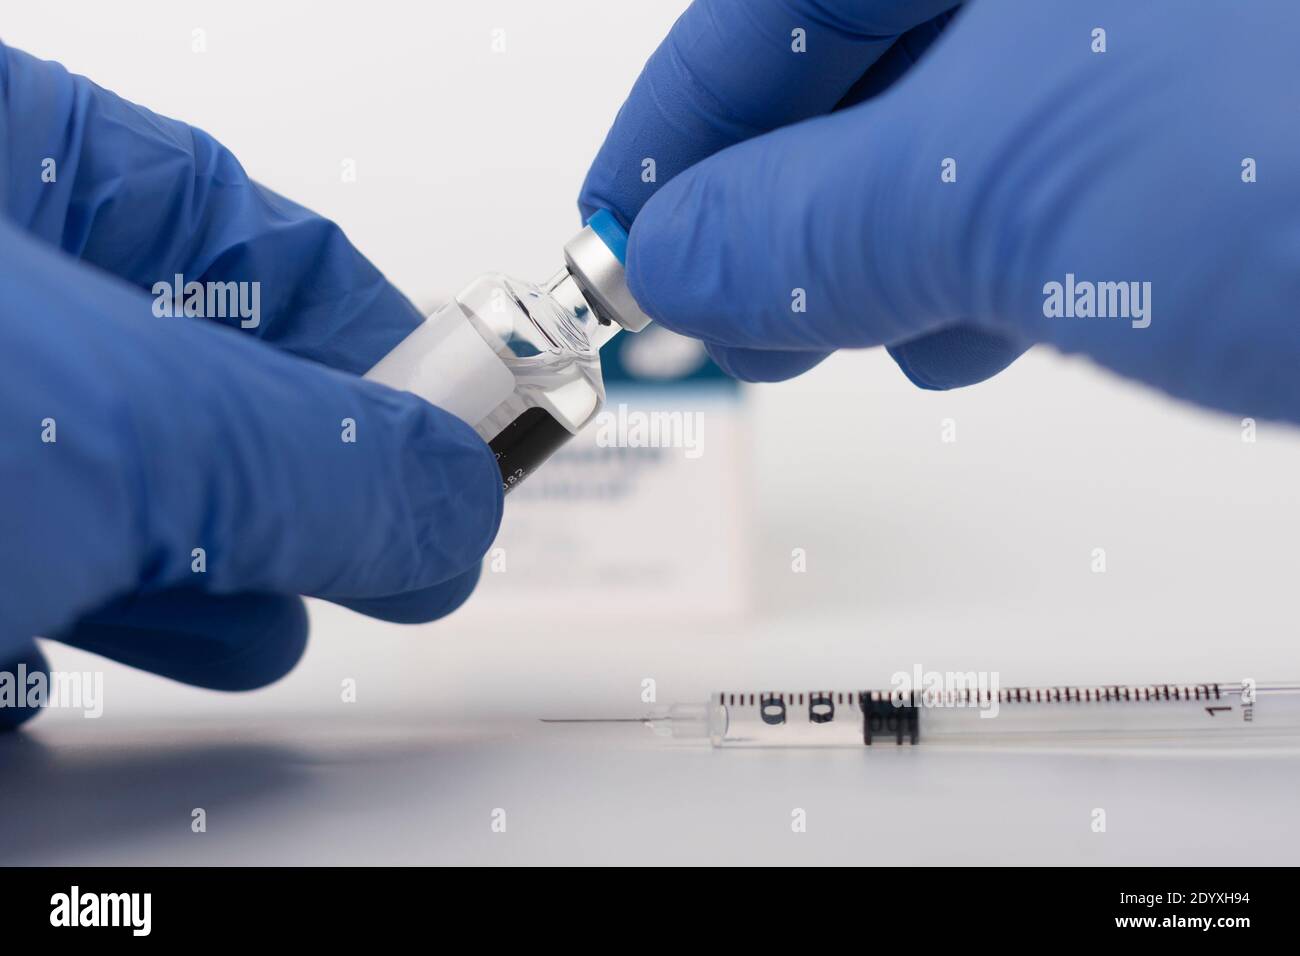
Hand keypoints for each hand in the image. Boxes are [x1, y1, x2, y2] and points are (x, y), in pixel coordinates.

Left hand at [0, 44, 501, 726]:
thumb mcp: (123, 428)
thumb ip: (326, 461)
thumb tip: (454, 503)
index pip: (238, 229)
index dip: (379, 332)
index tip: (467, 421)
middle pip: (186, 369)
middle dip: (303, 475)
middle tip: (401, 538)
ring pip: (100, 478)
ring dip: (207, 568)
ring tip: (271, 614)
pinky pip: (16, 560)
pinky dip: (81, 618)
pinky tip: (127, 646)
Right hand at [581, 0, 1299, 423]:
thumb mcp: (1010, 188)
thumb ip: (804, 219)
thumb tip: (680, 255)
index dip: (682, 121)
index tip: (622, 230)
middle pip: (869, 46)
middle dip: (775, 191)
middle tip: (721, 307)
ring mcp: (1166, 35)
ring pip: (966, 113)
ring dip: (879, 239)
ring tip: (842, 335)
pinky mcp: (1229, 110)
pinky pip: (1062, 162)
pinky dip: (994, 251)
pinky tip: (974, 320)